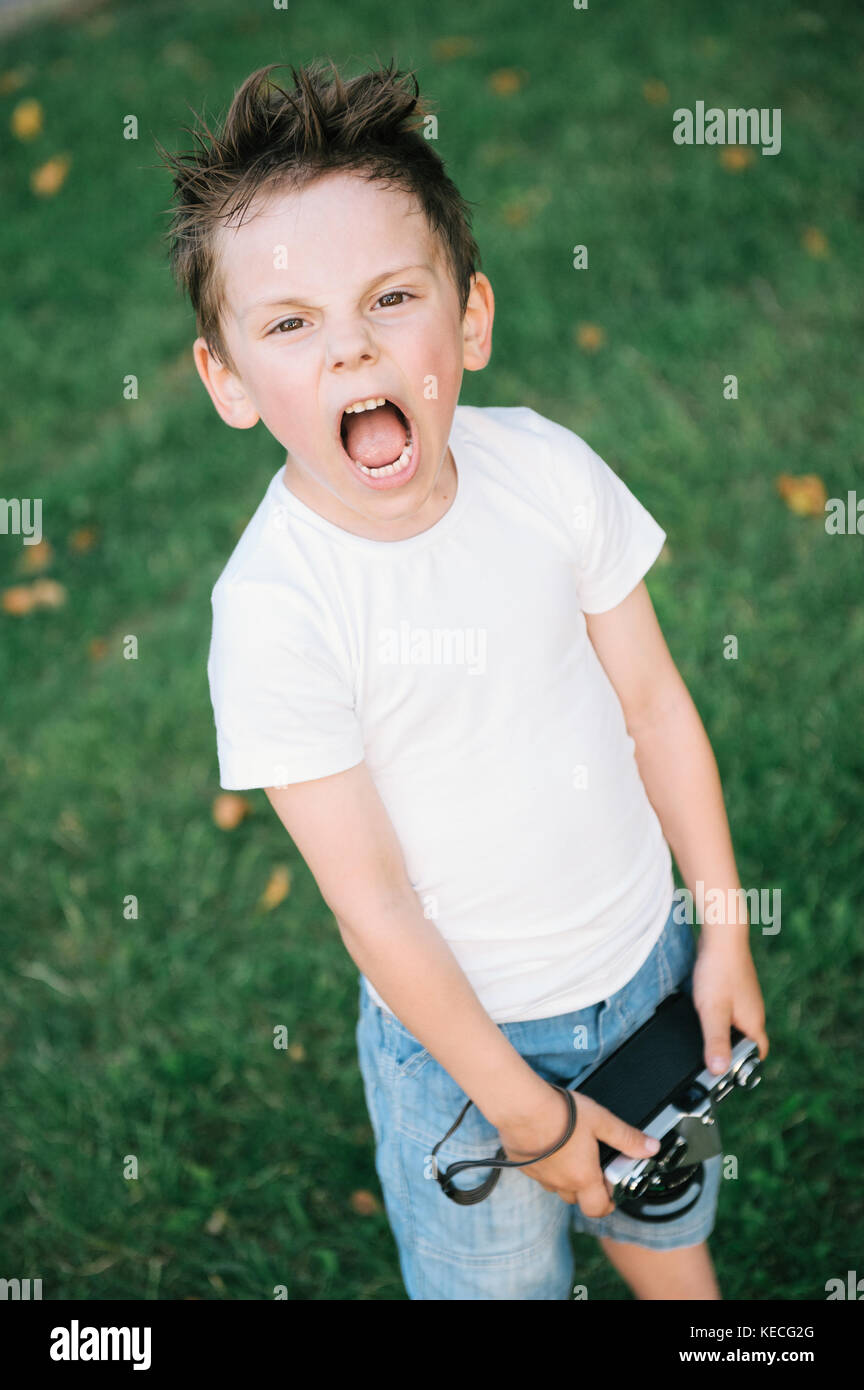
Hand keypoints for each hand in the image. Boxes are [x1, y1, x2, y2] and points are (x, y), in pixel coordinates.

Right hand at [497, 1085, 660, 1217]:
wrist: (522, 1106)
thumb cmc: (561, 1113)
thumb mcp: (601, 1121)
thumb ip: (627, 1137)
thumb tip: (651, 1148)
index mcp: (583, 1177)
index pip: (598, 1209)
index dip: (608, 1204)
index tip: (612, 1191)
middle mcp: (561, 1183)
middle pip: (577, 1199)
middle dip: (588, 1190)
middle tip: (594, 1169)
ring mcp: (540, 1176)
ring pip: (557, 1187)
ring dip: (566, 1178)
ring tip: (571, 1154)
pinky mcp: (523, 1166)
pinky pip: (540, 1174)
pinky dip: (548, 1167)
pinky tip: (549, 1146)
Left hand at [691, 934, 769, 1074]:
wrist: (722, 934)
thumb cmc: (719, 970)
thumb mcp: (713, 1011)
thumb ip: (716, 1041)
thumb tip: (720, 1071)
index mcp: (754, 1023)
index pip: (757, 1054)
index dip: (744, 1066)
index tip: (725, 1073)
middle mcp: (753, 1012)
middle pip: (746, 1040)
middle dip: (730, 1050)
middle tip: (708, 1056)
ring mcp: (744, 998)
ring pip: (735, 1023)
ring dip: (721, 1031)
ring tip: (701, 1035)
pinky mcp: (733, 987)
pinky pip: (727, 1008)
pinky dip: (716, 1014)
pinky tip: (701, 1011)